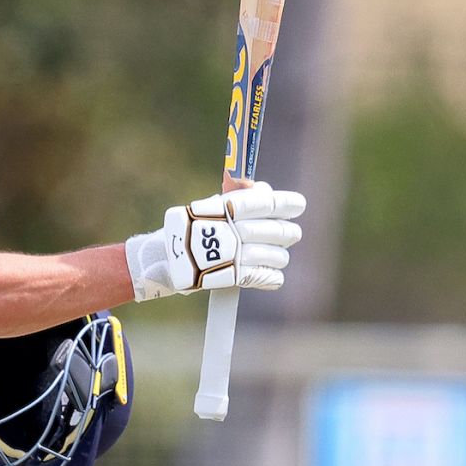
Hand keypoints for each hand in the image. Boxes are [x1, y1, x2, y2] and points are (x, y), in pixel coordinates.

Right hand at [124, 182, 304, 301]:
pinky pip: (262, 276)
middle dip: (287, 233)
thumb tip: (265, 189)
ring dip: (279, 256)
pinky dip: (271, 276)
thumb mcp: (210, 206)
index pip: (265, 202)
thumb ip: (238, 198)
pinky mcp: (232, 276)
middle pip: (274, 231)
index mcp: (228, 209)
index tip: (299, 205)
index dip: (286, 203)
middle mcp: (233, 230)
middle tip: (293, 234)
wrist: (165, 259)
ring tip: (278, 257)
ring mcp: (234, 254)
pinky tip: (274, 276)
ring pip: (273, 255)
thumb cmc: (188, 229)